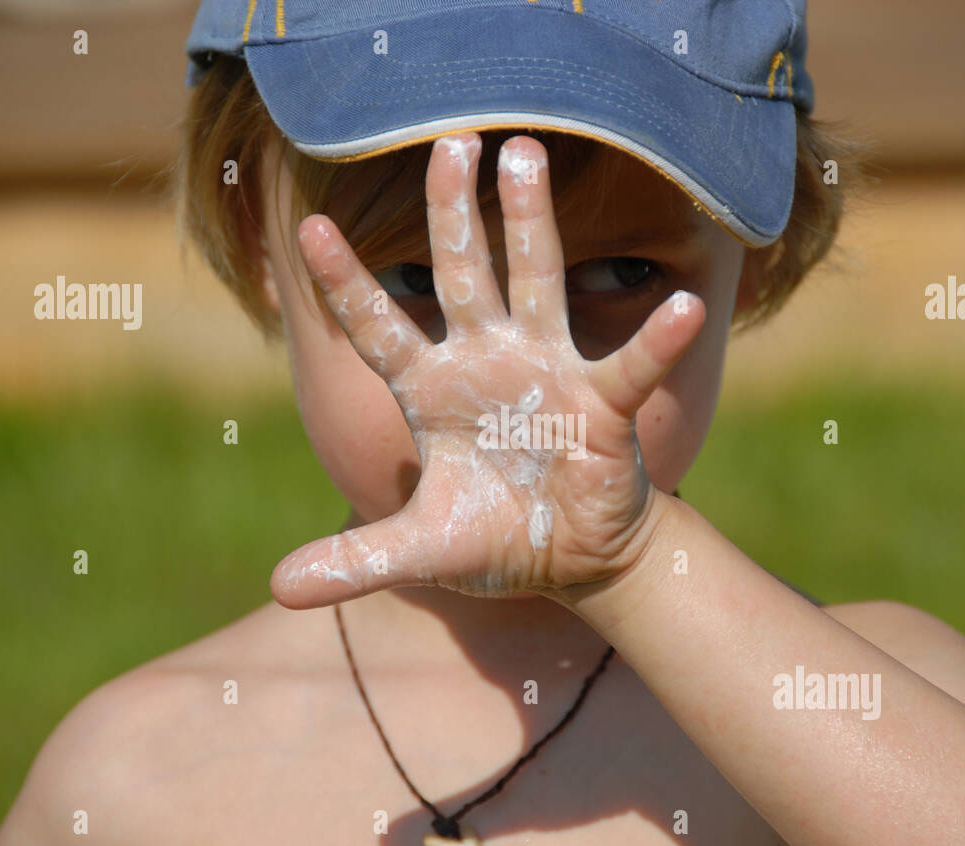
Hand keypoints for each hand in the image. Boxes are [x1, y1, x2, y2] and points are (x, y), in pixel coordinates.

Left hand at [270, 132, 703, 607]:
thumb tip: (280, 587)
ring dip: (530, 223)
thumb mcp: (421, 551)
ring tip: (524, 151)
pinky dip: (656, 341)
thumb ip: (357, 560)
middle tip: (447, 140)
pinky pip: (629, 366)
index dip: (348, 284)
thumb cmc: (494, 540)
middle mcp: (487, 365)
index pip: (380, 329)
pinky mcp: (602, 405)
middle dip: (451, 210)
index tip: (311, 229)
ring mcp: (547, 375)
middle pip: (463, 273)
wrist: (571, 560)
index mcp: (433, 392)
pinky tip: (684, 309)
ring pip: (536, 283)